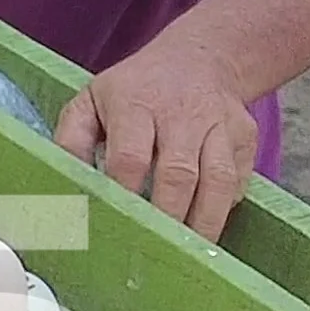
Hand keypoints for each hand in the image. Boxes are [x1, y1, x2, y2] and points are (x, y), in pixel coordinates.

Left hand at [58, 35, 260, 238]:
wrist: (197, 58)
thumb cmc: (136, 90)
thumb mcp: (92, 101)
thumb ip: (72, 139)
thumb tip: (64, 184)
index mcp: (135, 104)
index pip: (130, 157)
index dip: (124, 195)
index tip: (117, 225)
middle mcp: (181, 112)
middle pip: (178, 175)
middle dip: (168, 219)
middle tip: (156, 252)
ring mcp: (218, 123)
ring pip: (218, 180)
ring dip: (205, 222)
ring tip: (190, 252)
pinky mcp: (244, 136)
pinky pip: (240, 179)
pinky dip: (228, 205)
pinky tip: (209, 223)